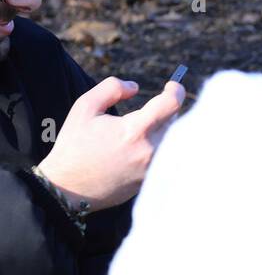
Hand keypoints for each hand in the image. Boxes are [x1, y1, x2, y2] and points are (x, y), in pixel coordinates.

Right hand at [35, 76, 185, 212]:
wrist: (70, 187)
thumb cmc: (74, 145)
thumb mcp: (85, 107)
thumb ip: (111, 89)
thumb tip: (136, 86)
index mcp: (134, 130)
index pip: (171, 104)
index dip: (176, 91)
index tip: (173, 86)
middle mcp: (150, 150)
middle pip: (177, 123)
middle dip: (169, 112)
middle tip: (156, 108)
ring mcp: (154, 168)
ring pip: (175, 143)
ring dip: (168, 131)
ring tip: (148, 128)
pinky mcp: (153, 181)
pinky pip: (168, 159)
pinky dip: (164, 148)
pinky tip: (144, 147)